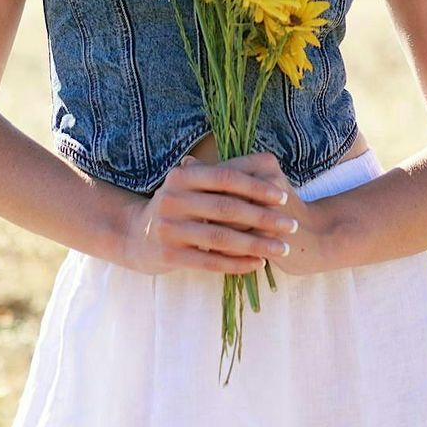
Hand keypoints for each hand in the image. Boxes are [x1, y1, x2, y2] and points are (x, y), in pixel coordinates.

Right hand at [123, 149, 305, 276]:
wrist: (135, 237)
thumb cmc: (177, 207)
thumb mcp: (191, 186)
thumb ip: (222, 176)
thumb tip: (268, 162)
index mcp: (182, 176)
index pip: (225, 178)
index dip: (256, 187)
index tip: (283, 196)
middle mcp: (172, 199)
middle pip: (227, 208)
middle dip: (264, 218)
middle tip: (291, 226)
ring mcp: (168, 228)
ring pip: (221, 237)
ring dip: (256, 244)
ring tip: (281, 248)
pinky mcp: (168, 255)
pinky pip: (210, 261)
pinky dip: (237, 263)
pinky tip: (258, 264)